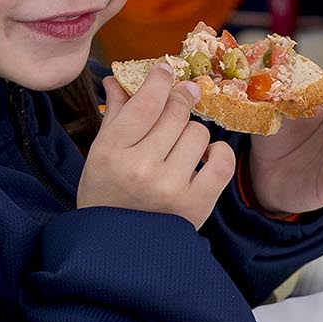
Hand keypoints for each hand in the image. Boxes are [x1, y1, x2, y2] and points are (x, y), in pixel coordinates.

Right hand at [79, 72, 235, 228]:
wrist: (120, 250)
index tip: (167, 70)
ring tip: (178, 150)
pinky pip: (221, 159)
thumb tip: (116, 78)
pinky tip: (204, 158)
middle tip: (173, 113)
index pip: (145, 102)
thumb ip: (115, 114)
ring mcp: (170, 187)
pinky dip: (217, 153)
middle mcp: (141, 168)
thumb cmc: (108, 196)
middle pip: (176, 113)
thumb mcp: (101, 155)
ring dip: (192, 135)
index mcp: (111, 152)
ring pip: (198, 132)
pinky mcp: (197, 203)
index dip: (161, 80)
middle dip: (177, 107)